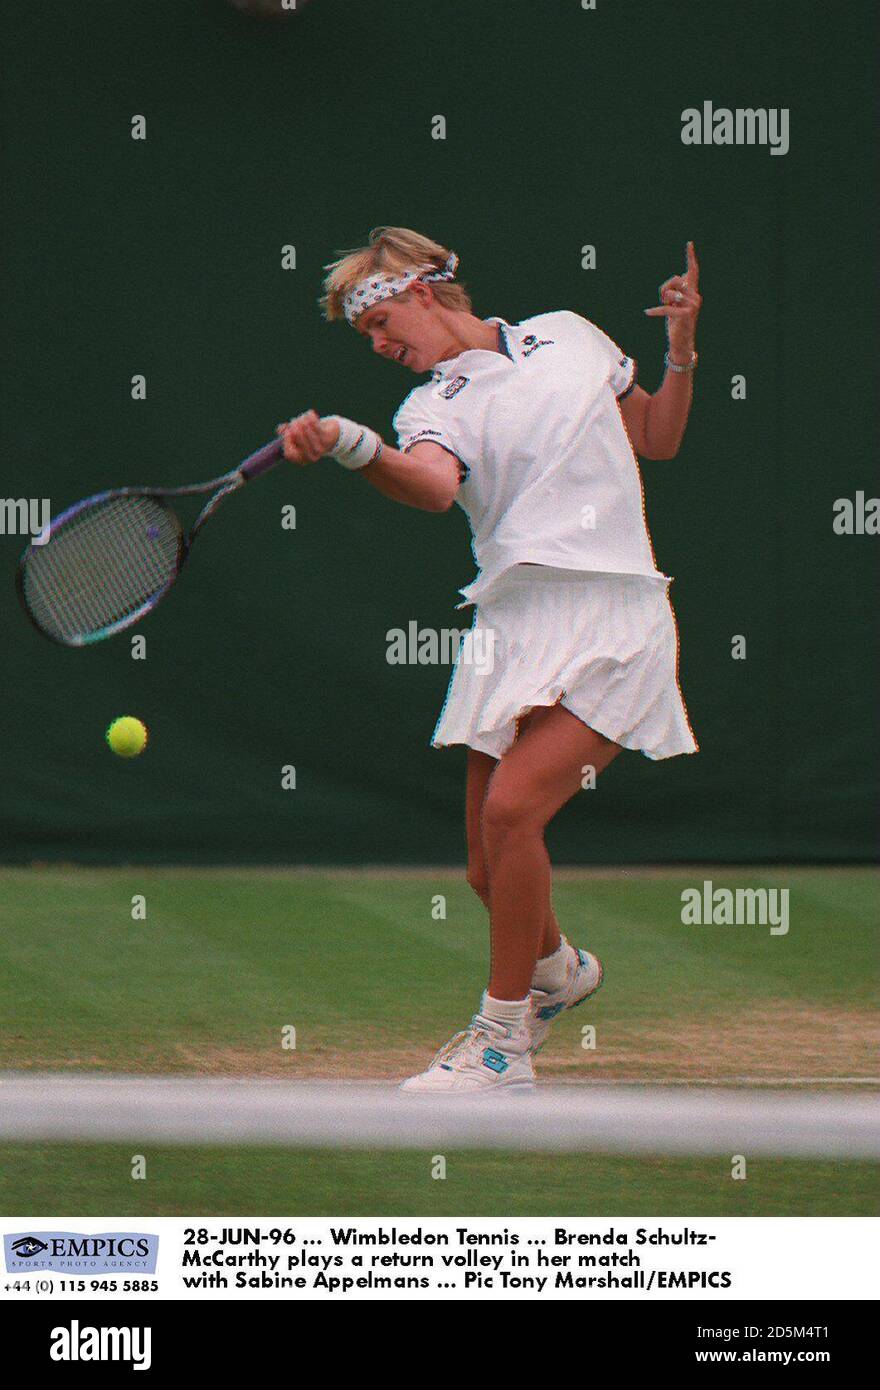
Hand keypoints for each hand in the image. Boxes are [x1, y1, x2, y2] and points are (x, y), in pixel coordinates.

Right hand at [275, 410, 339, 463]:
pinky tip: (310, 414)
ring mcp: (320, 449)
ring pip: (306, 429)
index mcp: (301, 459)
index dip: (286, 441)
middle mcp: (311, 457)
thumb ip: (285, 433)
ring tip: (302, 418)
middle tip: (294, 421)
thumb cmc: (309, 436)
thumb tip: (281, 429)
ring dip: (302, 420)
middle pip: (297, 437)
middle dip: (294, 425)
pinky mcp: (327, 439)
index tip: (287, 431)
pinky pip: (315, 425)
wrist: (332, 435)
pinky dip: (310, 417)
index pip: (289, 453)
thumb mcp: (296, 437)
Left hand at [644, 241, 700, 362]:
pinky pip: (666, 308)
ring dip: (663, 300)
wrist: (681, 343)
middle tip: (663, 299)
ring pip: (672, 292)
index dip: (690, 257)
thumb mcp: (674, 305)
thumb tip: (674, 282)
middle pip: (676, 279)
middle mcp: (696, 296)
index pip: (693, 271)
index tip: (689, 243)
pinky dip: (655, 310)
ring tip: (664, 308)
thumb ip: (674, 292)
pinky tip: (647, 312)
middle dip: (665, 287)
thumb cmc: (677, 323)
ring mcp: (692, 306)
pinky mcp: (686, 315)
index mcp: (693, 292)